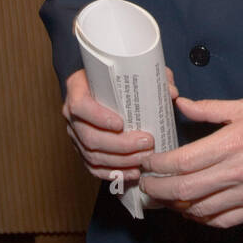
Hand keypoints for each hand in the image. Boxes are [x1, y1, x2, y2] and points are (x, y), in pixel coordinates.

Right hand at [62, 64, 178, 186]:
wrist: (99, 85)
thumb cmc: (115, 76)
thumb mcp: (132, 68)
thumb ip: (152, 76)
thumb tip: (171, 92)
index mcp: (77, 89)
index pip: (81, 106)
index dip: (99, 118)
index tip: (121, 123)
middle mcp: (72, 115)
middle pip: (90, 137)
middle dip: (120, 145)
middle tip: (146, 143)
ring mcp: (75, 135)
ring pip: (93, 156)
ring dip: (120, 161)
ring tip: (144, 159)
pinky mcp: (82, 150)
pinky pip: (93, 168)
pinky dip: (114, 173)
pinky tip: (132, 173)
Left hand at [140, 96, 242, 227]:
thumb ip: (210, 109)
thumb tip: (182, 105)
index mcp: (232, 142)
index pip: (183, 161)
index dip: (158, 166)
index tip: (147, 163)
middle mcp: (238, 171)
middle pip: (185, 190)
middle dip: (158, 190)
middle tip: (146, 185)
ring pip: (200, 209)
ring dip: (175, 206)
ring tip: (164, 198)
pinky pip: (222, 221)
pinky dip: (201, 219)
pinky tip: (192, 210)